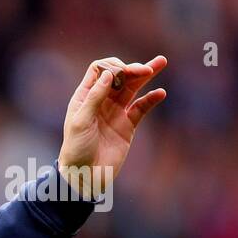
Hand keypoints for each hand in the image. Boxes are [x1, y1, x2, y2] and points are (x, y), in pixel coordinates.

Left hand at [58, 55, 166, 197]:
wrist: (85, 174)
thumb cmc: (76, 149)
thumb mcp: (81, 122)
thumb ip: (94, 98)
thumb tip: (109, 74)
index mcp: (85, 97)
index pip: (99, 70)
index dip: (111, 66)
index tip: (120, 73)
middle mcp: (101, 101)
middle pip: (119, 76)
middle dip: (132, 69)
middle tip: (146, 69)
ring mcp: (115, 112)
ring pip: (133, 88)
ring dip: (146, 74)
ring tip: (161, 62)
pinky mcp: (127, 125)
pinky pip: (141, 107)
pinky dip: (151, 98)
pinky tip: (160, 93)